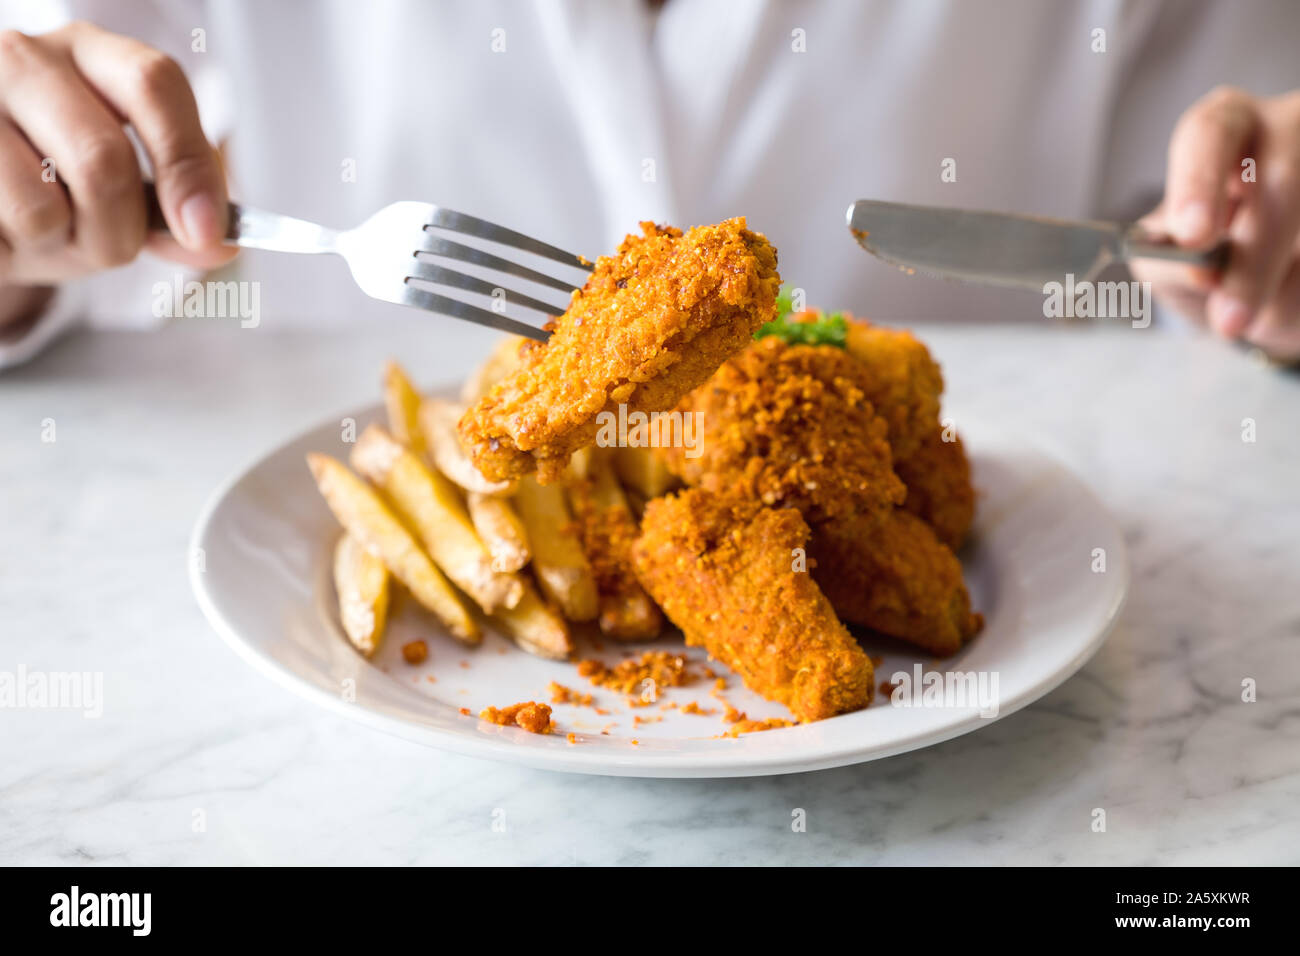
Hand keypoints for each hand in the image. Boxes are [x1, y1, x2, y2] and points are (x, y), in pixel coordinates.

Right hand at [0, 20, 234, 323]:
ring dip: (58, 248)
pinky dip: (16, 253)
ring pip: (42, 211)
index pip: (154, 85)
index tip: (206, 232)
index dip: (188, 164)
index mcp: (89, 54)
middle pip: (103, 160)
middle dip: (121, 232)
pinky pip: (2, 232)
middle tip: (112, 246)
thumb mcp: (125, 190)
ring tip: (43, 230)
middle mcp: (23, 59)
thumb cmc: (57, 182)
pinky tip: (7, 229)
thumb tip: (218, 245)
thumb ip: (175, 214)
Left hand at [1137, 86, 1299, 361]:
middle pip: (1282, 177)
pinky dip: (1299, 302)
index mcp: (1225, 130)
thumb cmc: (1202, 260)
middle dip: (1257, 253)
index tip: (1193, 235)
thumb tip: (1204, 272)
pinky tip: (1284, 304)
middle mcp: (1287, 130)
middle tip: (1230, 317)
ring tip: (1245, 318)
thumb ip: (1169, 263)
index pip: (1210, 133)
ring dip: (1282, 288)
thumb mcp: (1165, 263)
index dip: (1200, 182)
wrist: (1259, 290)